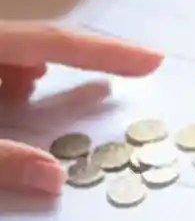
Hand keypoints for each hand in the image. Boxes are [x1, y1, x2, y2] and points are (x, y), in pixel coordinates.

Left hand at [0, 22, 161, 194]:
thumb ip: (2, 160)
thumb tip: (56, 180)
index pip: (56, 42)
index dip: (107, 52)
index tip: (153, 61)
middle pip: (41, 40)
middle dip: (88, 58)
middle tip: (135, 71)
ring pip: (16, 51)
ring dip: (48, 69)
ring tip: (78, 89)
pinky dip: (17, 76)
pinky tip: (21, 93)